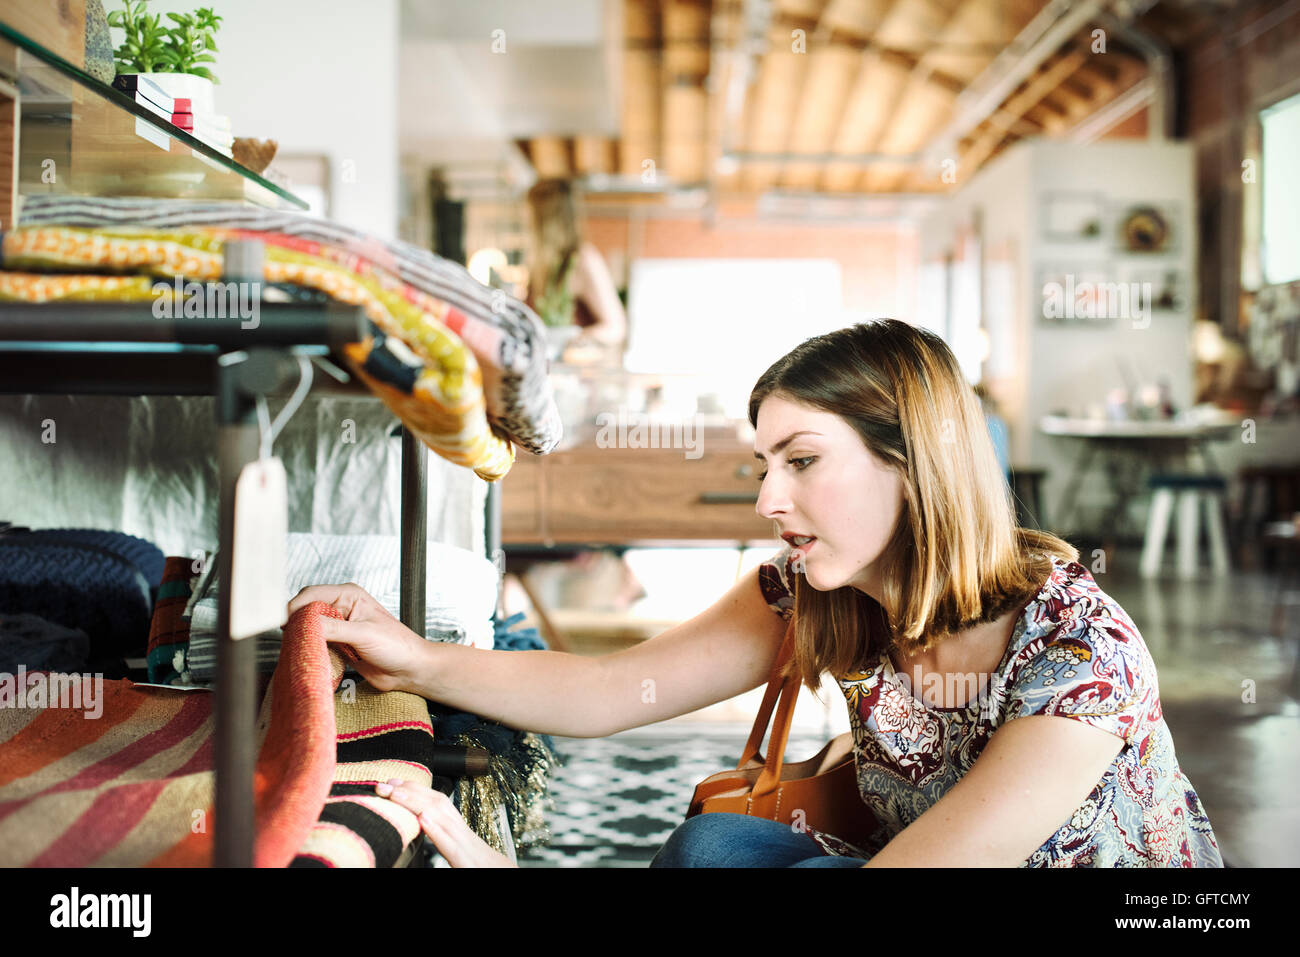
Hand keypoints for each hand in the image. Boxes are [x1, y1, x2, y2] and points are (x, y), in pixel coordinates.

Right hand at [286, 583, 425, 692]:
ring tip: (297, 648)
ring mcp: (339, 627)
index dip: (294, 607)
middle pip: (306, 611)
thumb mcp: (363, 634)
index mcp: (349, 596)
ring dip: (302, 638)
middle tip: (289, 638)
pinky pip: (316, 644)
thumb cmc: (397, 646)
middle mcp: (342, 608)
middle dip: (296, 623)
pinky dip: (310, 649)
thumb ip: (333, 628)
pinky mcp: (339, 644)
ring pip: (309, 629)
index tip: (284, 624)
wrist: (409, 670)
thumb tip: (304, 624)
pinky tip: (308, 656)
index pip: (311, 594)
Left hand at [376, 778, 516, 867]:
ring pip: (441, 818)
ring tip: (396, 793)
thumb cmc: (480, 866)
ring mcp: (464, 845)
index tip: (393, 782)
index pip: (436, 801)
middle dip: (410, 790)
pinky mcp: (465, 860)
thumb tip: (423, 820)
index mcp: (458, 828)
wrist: (500, 875)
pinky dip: (436, 830)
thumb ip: (443, 835)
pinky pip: (450, 843)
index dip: (414, 789)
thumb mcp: (459, 849)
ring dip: (417, 803)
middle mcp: (461, 832)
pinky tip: (423, 819)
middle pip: (436, 803)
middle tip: (385, 783)